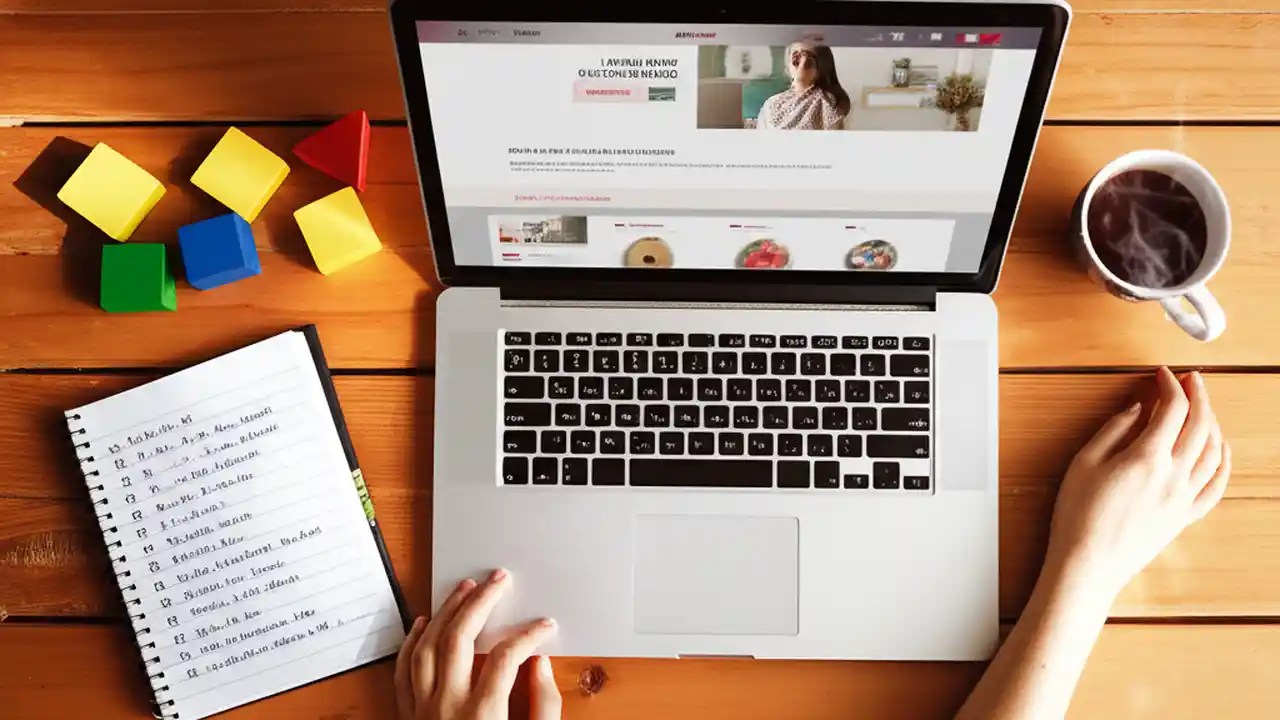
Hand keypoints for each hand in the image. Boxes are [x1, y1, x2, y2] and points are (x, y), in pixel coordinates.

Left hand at [395, 569, 560, 719]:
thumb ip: (544, 707)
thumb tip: (542, 667)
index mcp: (482, 715)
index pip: (506, 658)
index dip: (528, 635)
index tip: (543, 626)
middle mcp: (447, 707)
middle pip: (459, 639)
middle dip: (481, 603)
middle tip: (498, 580)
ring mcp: (422, 710)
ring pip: (427, 648)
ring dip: (446, 613)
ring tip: (464, 590)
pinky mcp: (407, 716)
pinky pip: (403, 671)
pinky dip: (411, 642)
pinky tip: (423, 623)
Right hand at [1045, 367, 1231, 600]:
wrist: (1088, 564)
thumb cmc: (1078, 515)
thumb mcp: (1084, 463)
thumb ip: (1113, 430)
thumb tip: (1137, 410)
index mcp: (1147, 458)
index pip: (1172, 409)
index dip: (1170, 386)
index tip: (1161, 374)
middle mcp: (1174, 476)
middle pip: (1200, 425)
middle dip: (1198, 396)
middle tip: (1190, 380)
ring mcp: (1184, 498)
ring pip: (1212, 452)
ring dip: (1212, 423)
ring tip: (1203, 407)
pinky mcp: (1185, 517)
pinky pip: (1216, 486)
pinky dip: (1223, 463)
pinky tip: (1221, 450)